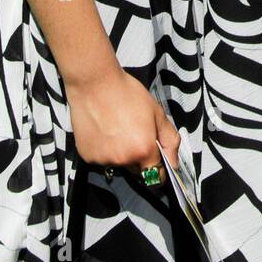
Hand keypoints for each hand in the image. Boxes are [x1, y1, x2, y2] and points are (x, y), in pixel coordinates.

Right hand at [66, 65, 180, 179]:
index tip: (156, 160)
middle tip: (135, 134)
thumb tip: (174, 163)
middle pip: (137, 171)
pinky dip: (105, 151)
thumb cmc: (128, 94)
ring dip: (121, 155)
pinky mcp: (87, 157)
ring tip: (117, 130)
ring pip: (119, 165)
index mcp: (144, 150)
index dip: (159, 169)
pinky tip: (104, 131)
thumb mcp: (157, 113)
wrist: (95, 84)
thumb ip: (170, 141)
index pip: (157, 177)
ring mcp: (103, 160)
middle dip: (140, 159)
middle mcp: (123, 160)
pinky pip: (102, 160)